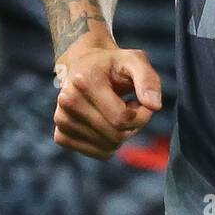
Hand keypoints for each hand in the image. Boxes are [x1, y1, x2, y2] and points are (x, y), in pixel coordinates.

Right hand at [52, 37, 162, 160]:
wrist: (85, 66)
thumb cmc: (113, 64)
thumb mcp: (135, 61)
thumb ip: (148, 80)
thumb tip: (154, 106)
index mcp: (84, 80)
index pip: (122, 118)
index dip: (142, 115)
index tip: (142, 102)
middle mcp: (67, 101)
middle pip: (115, 135)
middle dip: (133, 125)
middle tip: (131, 106)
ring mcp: (61, 120)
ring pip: (108, 147)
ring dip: (122, 133)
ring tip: (116, 110)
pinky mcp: (61, 135)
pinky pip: (98, 153)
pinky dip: (109, 143)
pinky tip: (106, 122)